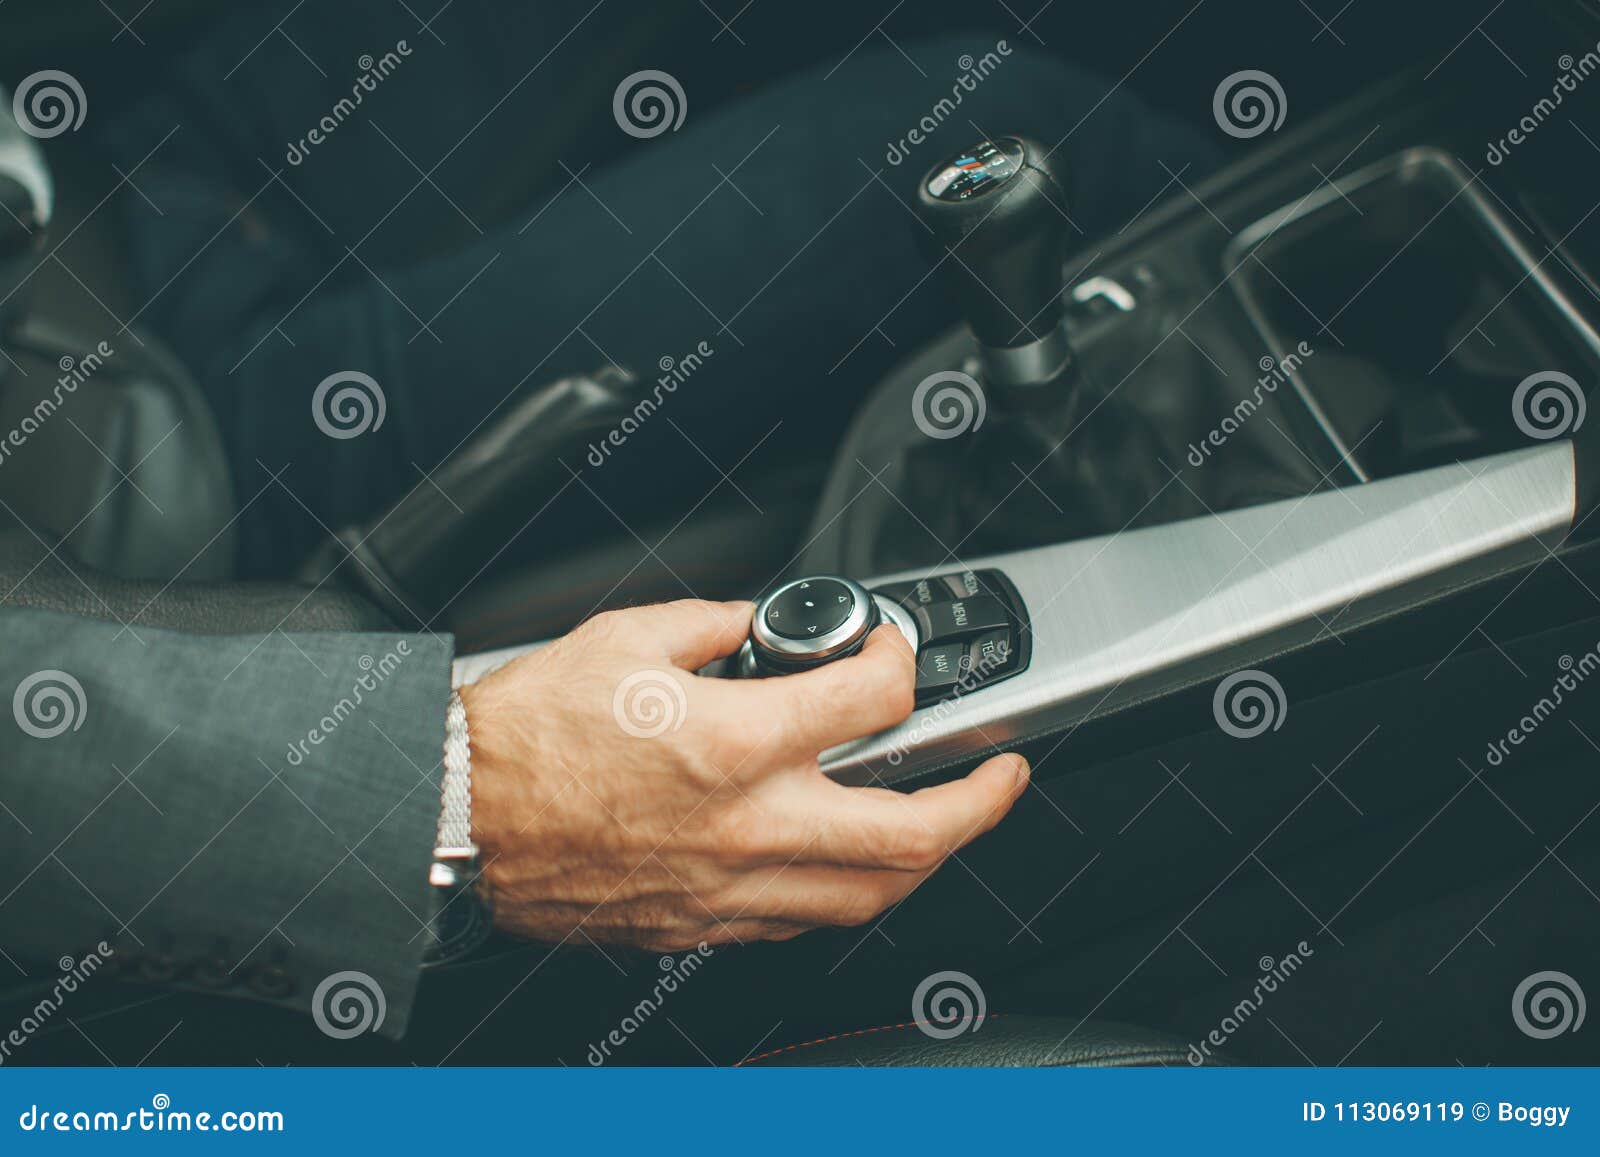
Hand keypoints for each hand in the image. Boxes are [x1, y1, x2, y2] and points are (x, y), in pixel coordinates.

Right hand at [460, 598, 1028, 950]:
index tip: (891, 655)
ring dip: (928, 859)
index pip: (874, 703)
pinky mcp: (701, 925)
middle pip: (912, 833)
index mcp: (735, 741)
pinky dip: (842, 892)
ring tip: (945, 826)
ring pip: (871, 897)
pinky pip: (800, 924)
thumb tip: (756, 626)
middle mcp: (747, 824)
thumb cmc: (525, 735)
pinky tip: (844, 863)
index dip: (901, 661)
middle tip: (1003, 774)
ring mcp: (729, 887)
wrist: (460, 814)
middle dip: (983, 802)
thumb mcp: (626, 636)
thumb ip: (714, 625)